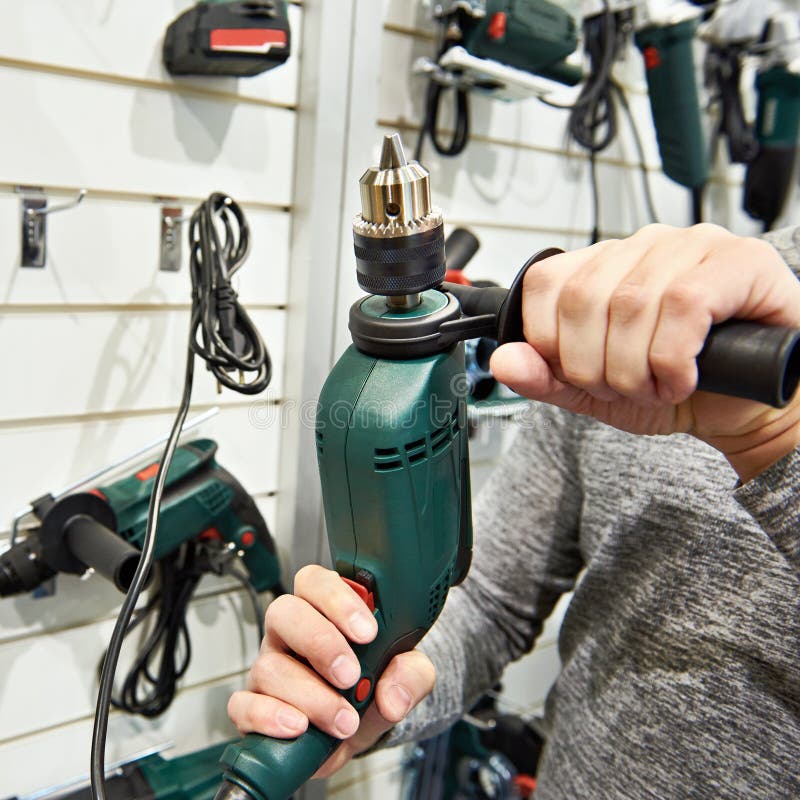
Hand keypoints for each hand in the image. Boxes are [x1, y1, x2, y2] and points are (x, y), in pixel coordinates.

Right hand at [227, 565, 434, 778]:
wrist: (356, 734)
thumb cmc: (373, 689)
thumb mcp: (405, 677)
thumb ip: (411, 675)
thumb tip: (393, 697)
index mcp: (324, 611)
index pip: (315, 582)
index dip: (338, 600)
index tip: (367, 632)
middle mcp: (290, 633)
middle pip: (284, 611)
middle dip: (319, 642)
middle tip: (350, 675)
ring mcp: (268, 668)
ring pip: (269, 666)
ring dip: (311, 696)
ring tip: (343, 720)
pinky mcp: (252, 706)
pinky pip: (242, 705)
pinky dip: (268, 717)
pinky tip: (298, 728)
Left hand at [491, 224, 799, 480]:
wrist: (747, 406)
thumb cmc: (679, 387)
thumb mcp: (599, 392)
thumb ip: (548, 378)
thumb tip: (503, 359)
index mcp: (603, 266)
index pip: (544, 283)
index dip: (549, 340)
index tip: (577, 376)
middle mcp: (643, 246)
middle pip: (583, 298)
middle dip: (595, 366)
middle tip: (625, 389)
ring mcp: (692, 245)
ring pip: (631, 303)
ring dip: (636, 369)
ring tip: (658, 387)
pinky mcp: (738, 260)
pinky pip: (683, 305)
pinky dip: (673, 360)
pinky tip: (683, 379)